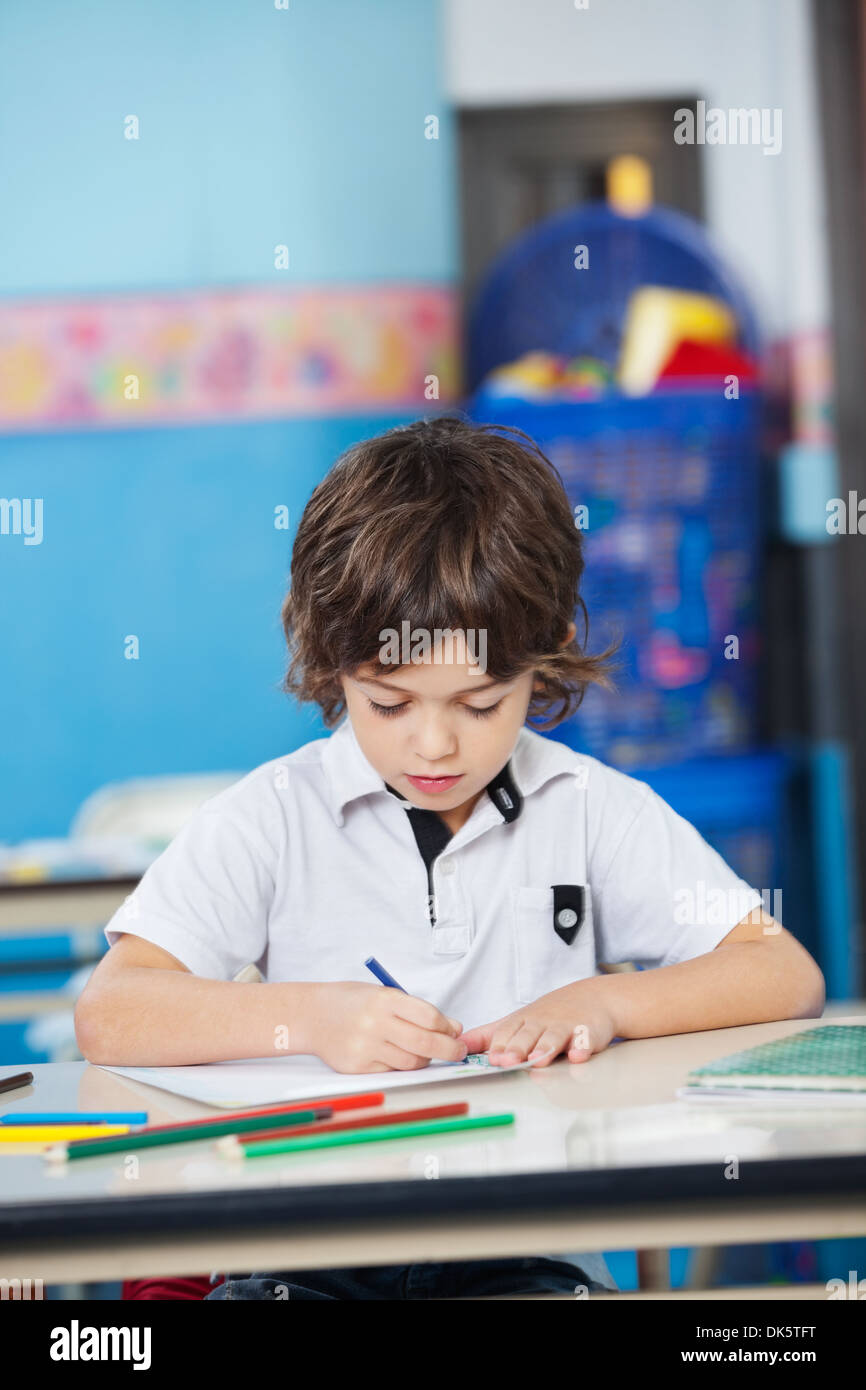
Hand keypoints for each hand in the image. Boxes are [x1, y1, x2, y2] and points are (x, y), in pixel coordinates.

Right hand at [309, 982, 467, 1073]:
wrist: (311, 1015)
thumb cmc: (351, 1002)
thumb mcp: (384, 994)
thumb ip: (417, 1010)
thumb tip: (453, 1028)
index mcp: (384, 1000)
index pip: (428, 1016)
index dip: (447, 1027)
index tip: (455, 1032)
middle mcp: (374, 1024)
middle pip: (425, 1043)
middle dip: (449, 1050)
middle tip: (458, 1051)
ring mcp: (365, 1047)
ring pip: (411, 1062)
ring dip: (425, 1059)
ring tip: (423, 1050)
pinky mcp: (358, 1067)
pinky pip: (393, 1071)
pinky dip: (402, 1065)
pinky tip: (398, 1054)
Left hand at [459, 980, 617, 1067]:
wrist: (592, 998)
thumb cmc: (550, 1015)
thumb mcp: (518, 1021)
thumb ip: (488, 1035)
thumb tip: (458, 1045)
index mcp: (523, 1021)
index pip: (507, 1032)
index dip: (499, 1045)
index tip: (491, 1059)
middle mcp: (542, 1022)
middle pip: (528, 1035)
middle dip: (518, 1048)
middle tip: (508, 1062)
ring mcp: (566, 1026)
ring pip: (554, 1037)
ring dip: (545, 1048)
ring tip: (538, 1060)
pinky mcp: (588, 1031)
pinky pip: (585, 1040)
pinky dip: (582, 1047)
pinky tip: (577, 1055)